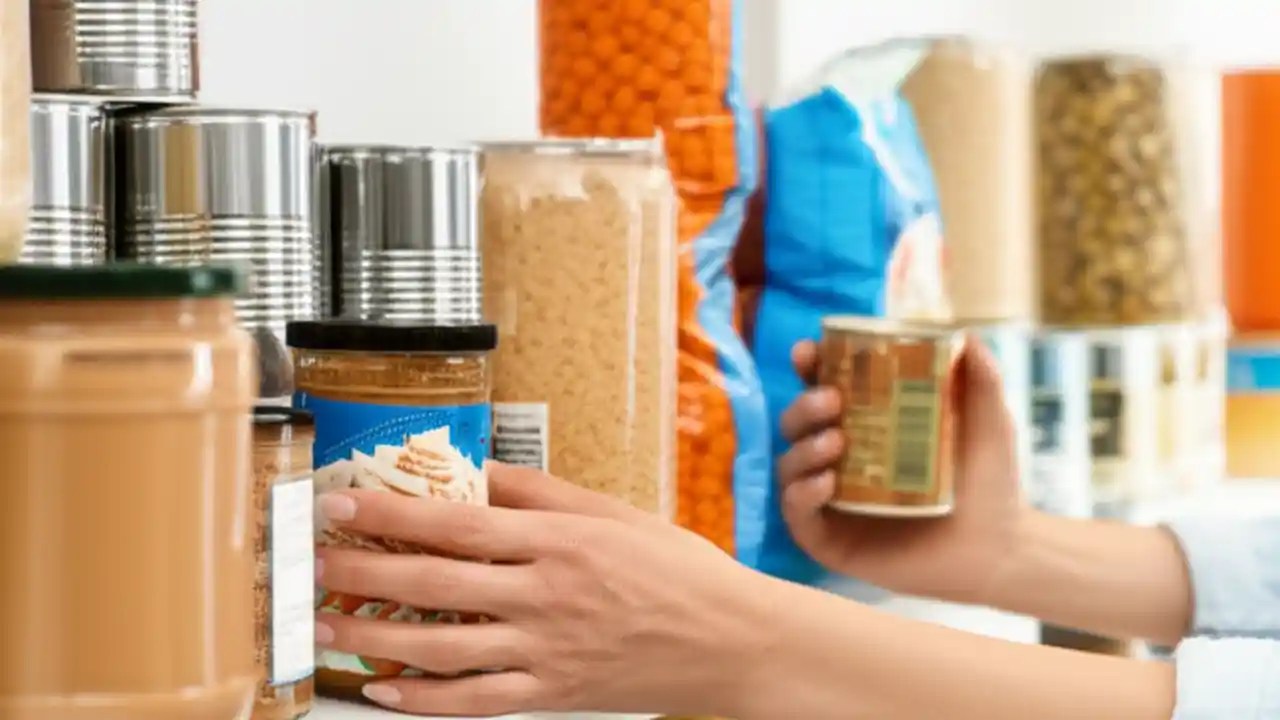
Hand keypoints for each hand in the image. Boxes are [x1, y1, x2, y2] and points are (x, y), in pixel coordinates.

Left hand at [314, 463, 773, 717]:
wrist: (729, 641)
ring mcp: (546, 650)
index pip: (456, 522)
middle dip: (362, 570)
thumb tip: (474, 473)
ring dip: (372, 638)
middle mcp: (545, 595)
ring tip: (324, 628)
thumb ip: (540, 492)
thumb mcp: (613, 513)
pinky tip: (382, 691)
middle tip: (312, 561)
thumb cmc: (676, 569)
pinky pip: (474, 702)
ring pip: (441, 647)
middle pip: (434, 582)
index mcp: (559, 540)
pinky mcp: (553, 694)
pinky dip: (422, 700)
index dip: (390, 513)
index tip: (340, 504)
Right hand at [777, 336, 1027, 602]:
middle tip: (833, 401)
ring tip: (835, 442)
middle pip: (797, 423)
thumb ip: (981, 379)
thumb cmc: (990, 483)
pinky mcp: (826, 539)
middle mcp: (838, 458)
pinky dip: (800, 493)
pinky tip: (826, 482)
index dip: (808, 367)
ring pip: (789, 464)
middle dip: (804, 406)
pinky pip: (795, 512)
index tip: (808, 352)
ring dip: (802, 448)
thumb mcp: (988, 423)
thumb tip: (967, 335)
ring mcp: (829, 500)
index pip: (821, 387)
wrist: (999, 549)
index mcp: (865, 423)